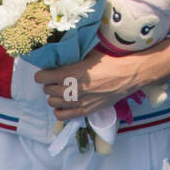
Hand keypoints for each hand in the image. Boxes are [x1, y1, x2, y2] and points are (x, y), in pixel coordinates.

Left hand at [35, 42, 169, 121]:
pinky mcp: (85, 111)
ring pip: (52, 103)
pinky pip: (62, 115)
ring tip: (61, 91)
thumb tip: (60, 53)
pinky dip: (60, 110)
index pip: (43, 77)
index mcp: (71, 72)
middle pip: (47, 90)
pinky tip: (65, 104)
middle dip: (48, 84)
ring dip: (54, 96)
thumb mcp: (89, 54)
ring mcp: (78, 102)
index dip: (41, 74)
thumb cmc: (110, 61)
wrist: (128, 76)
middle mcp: (72, 89)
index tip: (44, 73)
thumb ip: (73, 56)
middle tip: (55, 80)